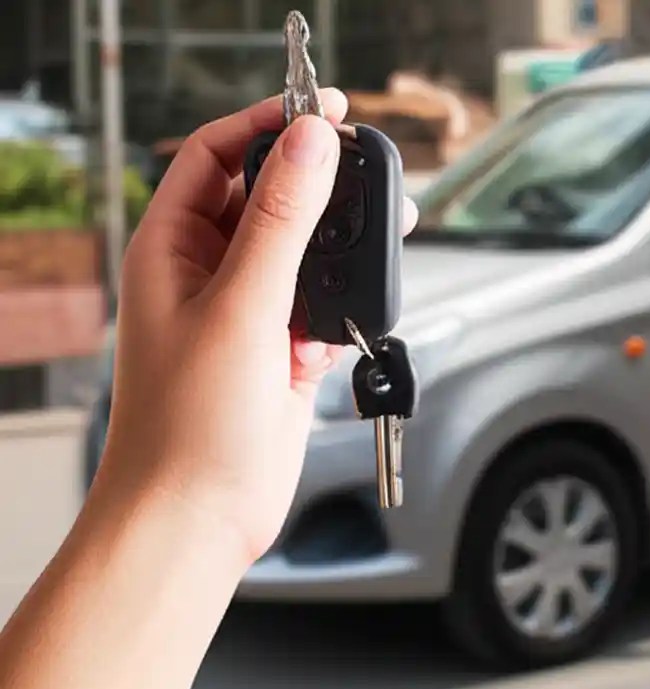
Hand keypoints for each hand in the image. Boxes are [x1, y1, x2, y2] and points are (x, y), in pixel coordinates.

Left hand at [92, 91, 417, 566]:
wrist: (199, 517)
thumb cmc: (190, 425)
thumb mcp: (242, 305)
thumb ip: (282, 220)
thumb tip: (309, 143)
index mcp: (171, 247)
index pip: (217, 154)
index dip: (268, 125)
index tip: (323, 111)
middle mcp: (206, 272)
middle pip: (269, 196)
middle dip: (319, 186)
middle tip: (368, 173)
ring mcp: (246, 311)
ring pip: (305, 253)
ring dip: (340, 252)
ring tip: (380, 244)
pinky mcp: (280, 350)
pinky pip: (321, 305)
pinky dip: (341, 311)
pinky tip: (339, 334)